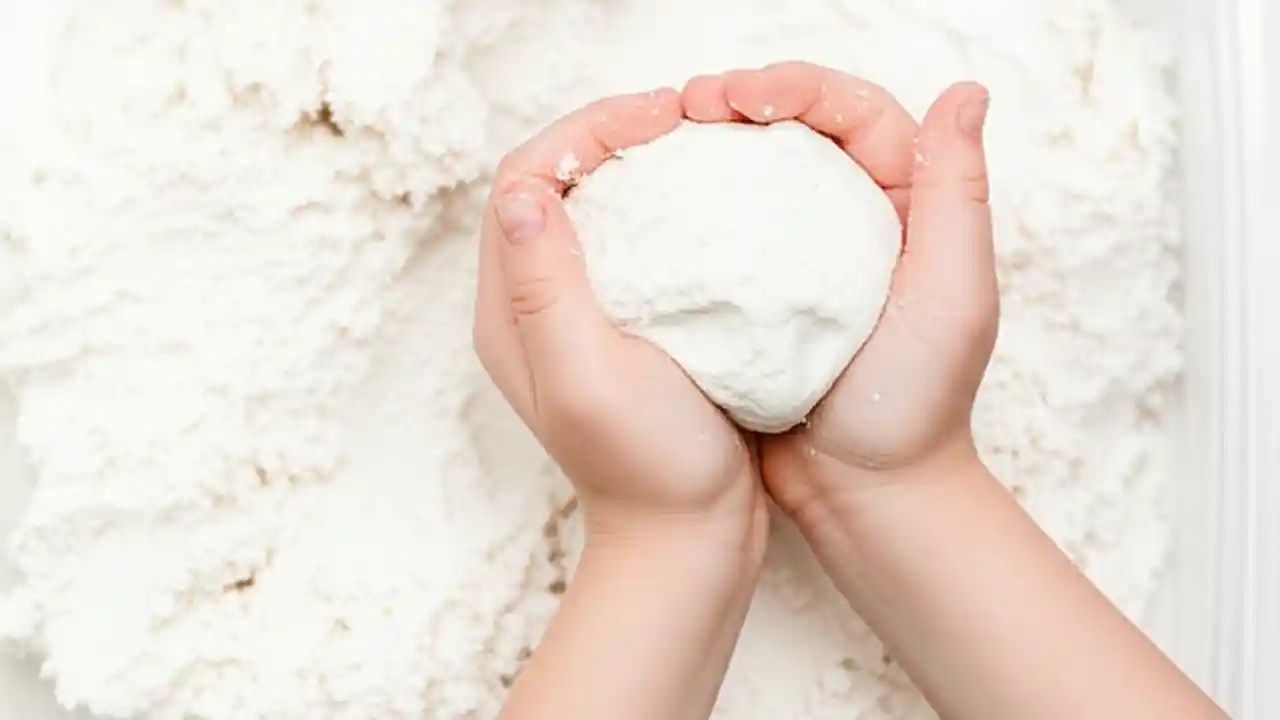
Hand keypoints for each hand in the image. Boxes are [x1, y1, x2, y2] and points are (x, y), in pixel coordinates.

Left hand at [473, 88, 767, 548]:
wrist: (691, 539)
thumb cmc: (646, 468)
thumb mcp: (587, 375)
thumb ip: (545, 287)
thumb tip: (519, 195)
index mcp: (512, 310)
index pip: (524, 182)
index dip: (581, 133)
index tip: (654, 121)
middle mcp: (537, 305)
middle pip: (556, 183)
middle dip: (611, 134)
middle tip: (683, 120)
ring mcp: (585, 316)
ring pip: (600, 208)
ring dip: (641, 165)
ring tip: (701, 145)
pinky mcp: (632, 328)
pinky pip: (640, 242)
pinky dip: (671, 207)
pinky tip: (718, 204)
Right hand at [683, 62, 997, 521]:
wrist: (864, 492)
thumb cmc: (916, 403)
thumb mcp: (953, 294)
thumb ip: (959, 193)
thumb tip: (966, 92)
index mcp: (902, 202)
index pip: (851, 112)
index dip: (796, 85)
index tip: (741, 98)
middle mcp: (849, 216)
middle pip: (793, 128)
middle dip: (740, 99)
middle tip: (686, 105)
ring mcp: (795, 256)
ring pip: (750, 173)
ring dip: (706, 145)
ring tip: (659, 138)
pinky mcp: (752, 296)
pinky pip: (716, 234)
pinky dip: (686, 208)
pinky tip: (651, 204)